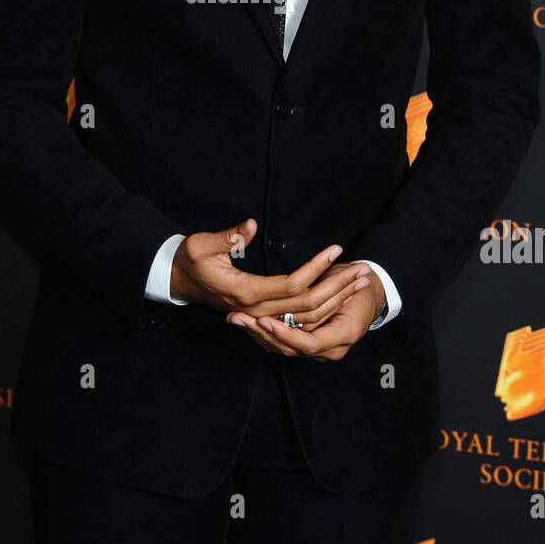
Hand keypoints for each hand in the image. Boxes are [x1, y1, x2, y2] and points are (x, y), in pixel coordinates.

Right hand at [170, 220, 373, 319]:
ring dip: (337, 298)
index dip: (317, 267)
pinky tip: (341, 294)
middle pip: (308, 304)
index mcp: (247, 293)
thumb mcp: (200, 245)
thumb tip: (250, 225)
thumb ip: (227, 237)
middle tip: (363, 268)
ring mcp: (262, 317)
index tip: (336, 249)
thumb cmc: (190, 260)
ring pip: (308, 315)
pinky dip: (324, 308)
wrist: (181, 281)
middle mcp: (258, 310)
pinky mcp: (265, 317)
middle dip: (338, 286)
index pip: (293, 284)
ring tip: (360, 279)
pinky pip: (300, 318)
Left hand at [226, 262, 385, 359]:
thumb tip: (306, 287)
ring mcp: (318, 350)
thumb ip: (333, 287)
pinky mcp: (307, 344)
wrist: (370, 291)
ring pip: (281, 348)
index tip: (264, 319)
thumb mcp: (352, 283)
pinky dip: (263, 335)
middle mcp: (330, 348)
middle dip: (260, 333)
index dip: (285, 333)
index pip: (307, 344)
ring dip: (256, 333)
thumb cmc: (360, 283)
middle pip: (289, 348)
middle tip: (237, 318)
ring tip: (235, 319)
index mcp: (343, 335)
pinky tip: (245, 323)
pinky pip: (282, 345)